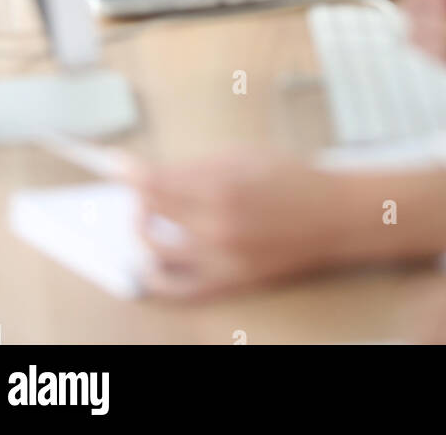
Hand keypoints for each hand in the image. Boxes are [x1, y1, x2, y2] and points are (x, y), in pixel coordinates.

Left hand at [128, 147, 348, 297]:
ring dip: (143, 235)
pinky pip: (180, 290)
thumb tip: (157, 173)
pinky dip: (157, 279)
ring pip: (156, 254)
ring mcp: (221, 259)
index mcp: (221, 186)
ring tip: (148, 222)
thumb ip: (199, 166)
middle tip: (138, 191)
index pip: (155, 181)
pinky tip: (151, 264)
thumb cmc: (293, 179)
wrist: (333, 217)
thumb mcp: (246, 156)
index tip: (112, 165)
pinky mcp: (230, 283)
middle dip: (136, 199)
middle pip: (150, 215)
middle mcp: (216, 225)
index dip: (128, 172)